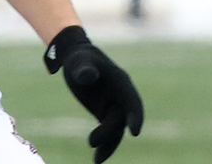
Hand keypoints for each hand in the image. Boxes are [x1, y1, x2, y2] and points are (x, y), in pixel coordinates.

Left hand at [44, 25, 142, 161]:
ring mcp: (114, 107)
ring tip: (96, 161)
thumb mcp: (80, 60)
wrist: (76, 59)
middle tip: (91, 142)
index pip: (132, 102)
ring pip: (115, 130)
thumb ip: (85, 68)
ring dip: (107, 146)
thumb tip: (87, 77)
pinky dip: (103, 145)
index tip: (134, 132)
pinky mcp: (104, 114)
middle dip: (108, 132)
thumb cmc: (80, 57)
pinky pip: (107, 132)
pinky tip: (97, 159)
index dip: (135, 117)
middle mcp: (121, 98)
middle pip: (119, 119)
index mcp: (122, 83)